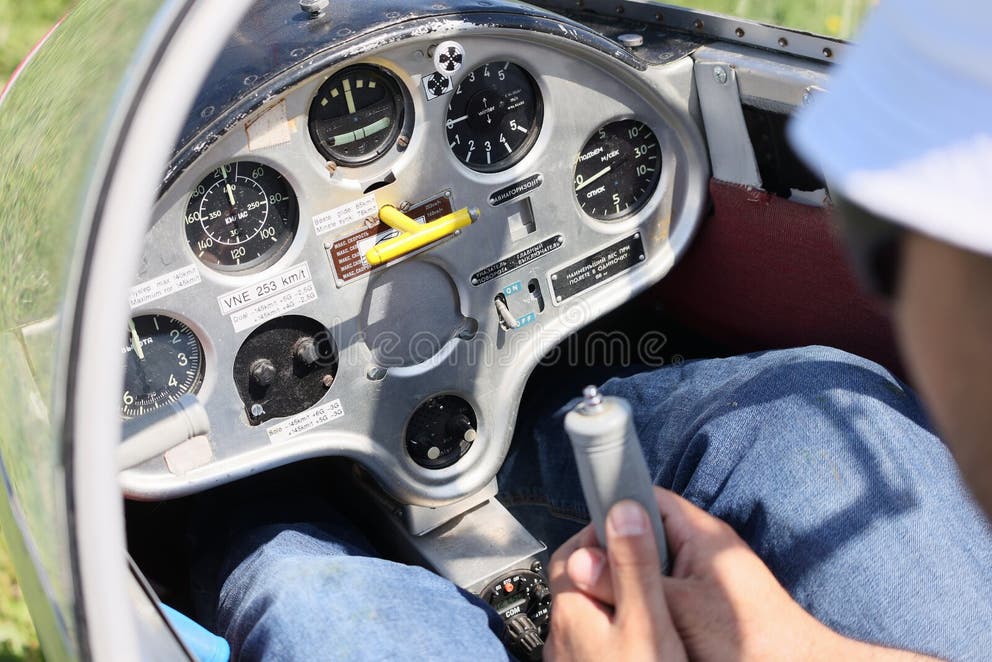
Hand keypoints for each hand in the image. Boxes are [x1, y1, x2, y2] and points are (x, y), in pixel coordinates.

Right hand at [548, 489, 929, 660]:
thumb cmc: (754, 642)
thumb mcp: (678, 611)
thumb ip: (630, 584)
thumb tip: (580, 564)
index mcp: (700, 534)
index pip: (645, 496)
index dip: (612, 509)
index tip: (586, 531)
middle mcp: (704, 547)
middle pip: (643, 533)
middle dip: (617, 553)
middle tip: (590, 576)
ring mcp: (706, 575)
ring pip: (651, 565)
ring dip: (632, 582)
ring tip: (611, 602)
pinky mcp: (706, 602)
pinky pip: (665, 589)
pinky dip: (648, 601)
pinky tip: (636, 621)